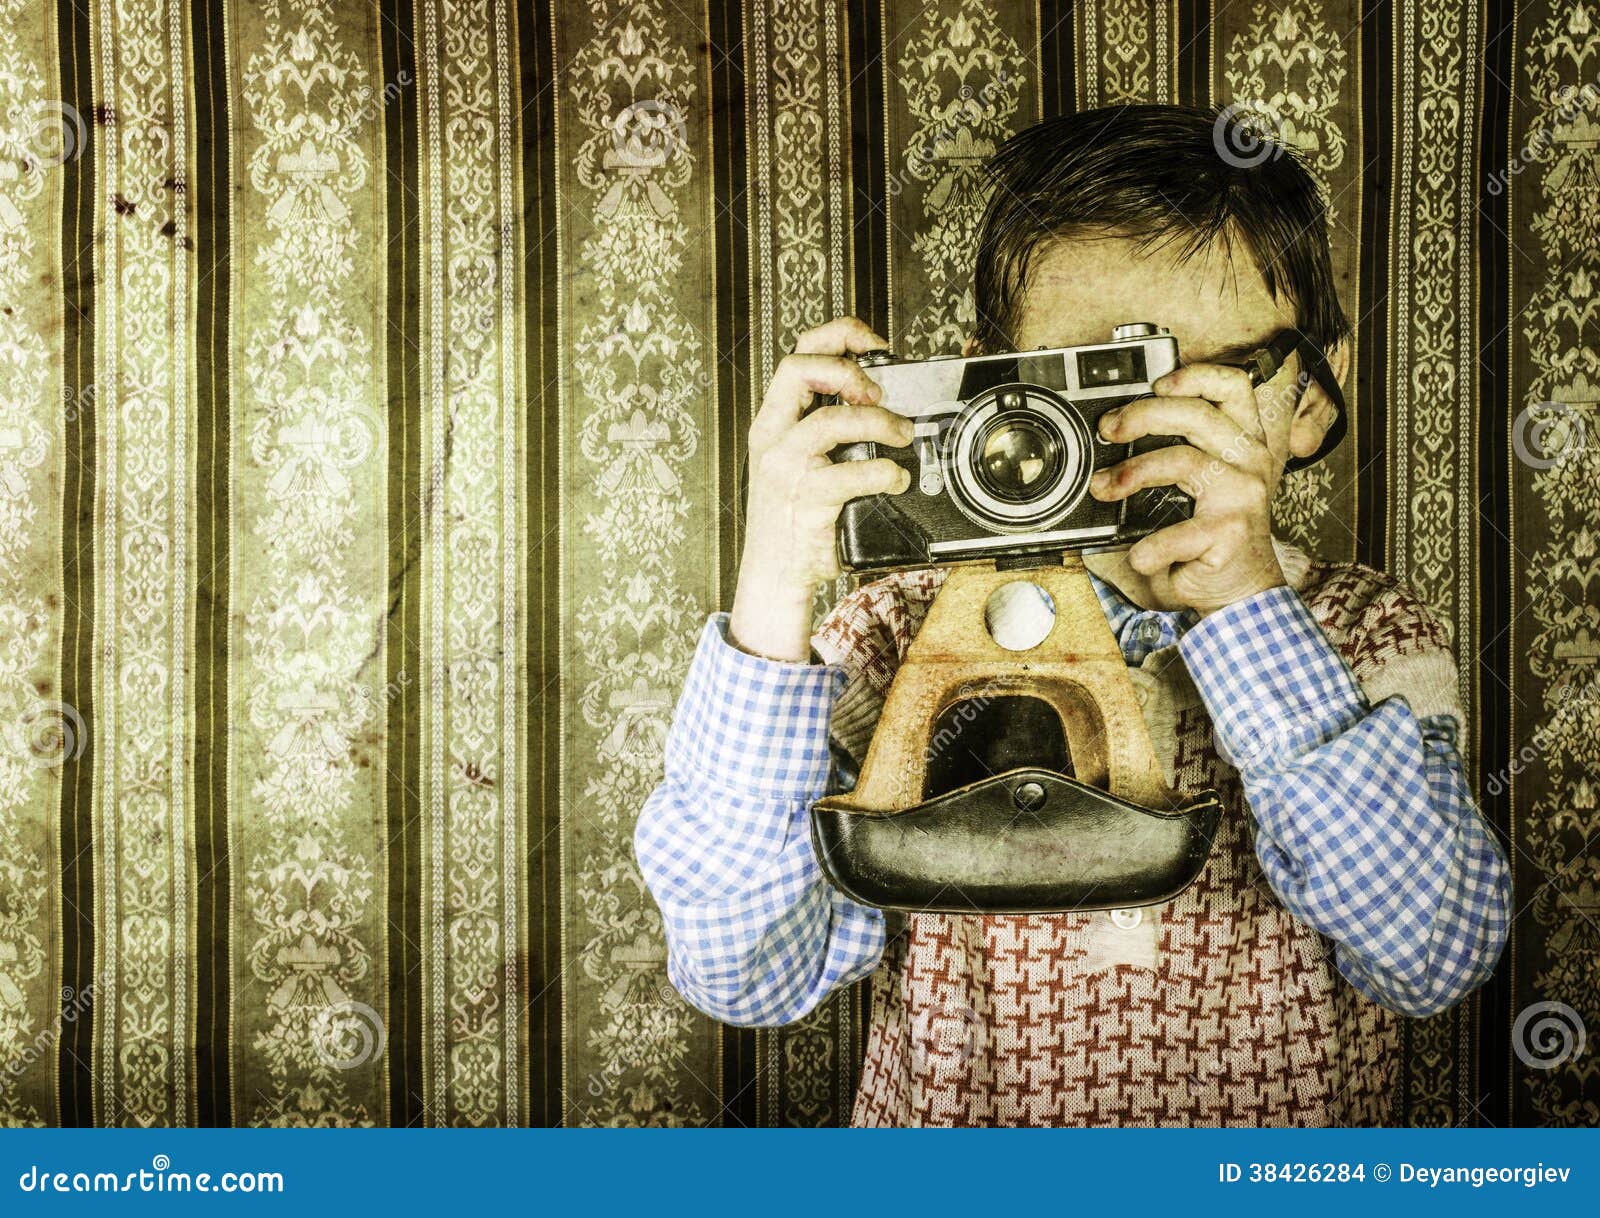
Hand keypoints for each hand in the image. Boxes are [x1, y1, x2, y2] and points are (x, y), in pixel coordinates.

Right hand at [727, 317, 914, 660]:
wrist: (775, 574)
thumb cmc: (795, 517)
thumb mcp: (796, 462)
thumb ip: (823, 428)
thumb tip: (882, 396)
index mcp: (772, 422)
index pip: (796, 355)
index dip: (837, 337)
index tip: (874, 345)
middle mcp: (772, 439)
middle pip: (800, 371)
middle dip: (848, 372)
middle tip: (879, 394)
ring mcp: (787, 469)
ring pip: (830, 421)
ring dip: (879, 422)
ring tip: (901, 436)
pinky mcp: (809, 501)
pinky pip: (855, 473)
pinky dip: (886, 472)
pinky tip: (897, 479)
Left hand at [1088, 362, 1286, 615]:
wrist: (1242, 588)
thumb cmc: (1214, 532)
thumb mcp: (1202, 483)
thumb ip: (1176, 450)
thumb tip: (1112, 432)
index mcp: (1243, 440)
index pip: (1233, 387)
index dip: (1195, 376)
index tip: (1157, 384)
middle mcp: (1249, 460)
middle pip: (1197, 415)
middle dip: (1143, 415)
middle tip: (1108, 429)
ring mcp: (1243, 495)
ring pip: (1183, 461)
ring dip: (1134, 472)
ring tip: (1105, 487)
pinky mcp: (1230, 532)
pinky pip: (1177, 532)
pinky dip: (1149, 547)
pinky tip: (1140, 556)